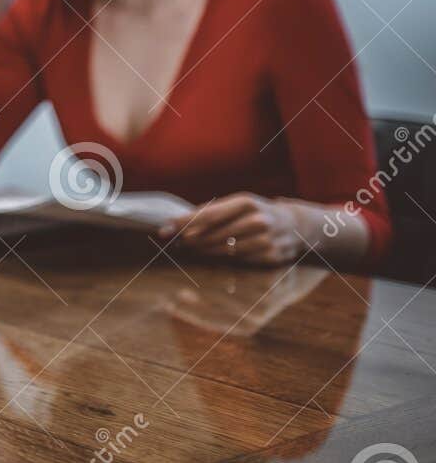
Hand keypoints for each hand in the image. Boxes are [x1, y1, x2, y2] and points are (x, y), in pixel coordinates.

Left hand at [161, 193, 306, 266]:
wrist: (296, 225)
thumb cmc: (256, 212)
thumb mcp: (238, 204)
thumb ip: (212, 211)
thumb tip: (178, 222)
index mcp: (246, 202)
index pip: (209, 213)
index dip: (185, 222)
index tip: (165, 228)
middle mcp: (258, 219)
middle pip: (214, 234)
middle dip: (190, 239)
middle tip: (173, 242)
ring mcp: (266, 240)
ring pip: (225, 250)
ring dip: (203, 251)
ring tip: (187, 250)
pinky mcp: (271, 257)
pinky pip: (239, 260)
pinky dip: (223, 259)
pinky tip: (210, 257)